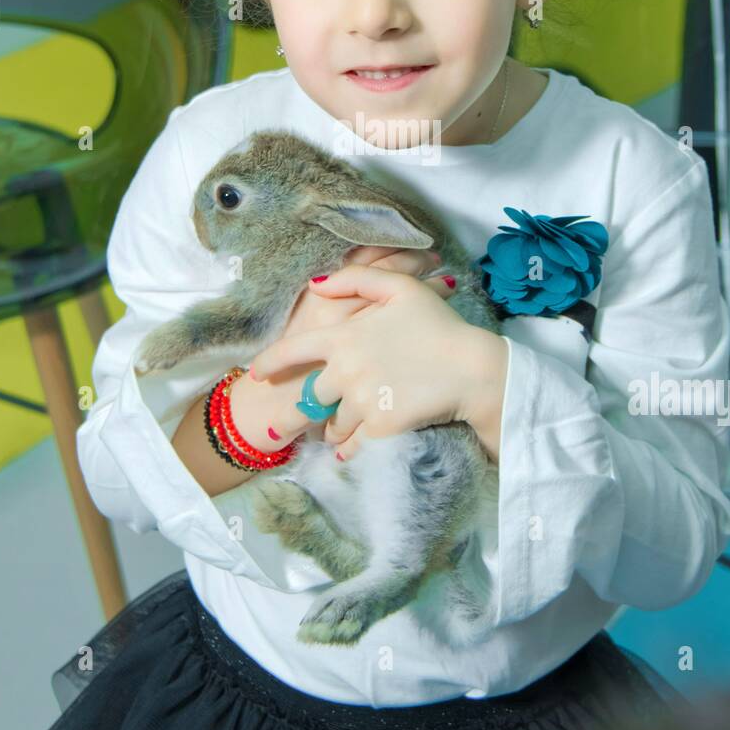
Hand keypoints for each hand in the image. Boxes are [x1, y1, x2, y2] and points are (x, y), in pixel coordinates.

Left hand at [248, 265, 499, 461]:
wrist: (472, 370)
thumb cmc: (439, 325)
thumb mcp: (401, 288)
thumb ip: (356, 279)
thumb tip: (316, 284)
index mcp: (343, 336)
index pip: (292, 350)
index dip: (270, 362)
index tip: (257, 374)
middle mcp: (345, 370)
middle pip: (309, 398)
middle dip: (299, 412)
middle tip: (292, 423)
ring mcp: (361, 401)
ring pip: (331, 425)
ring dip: (330, 429)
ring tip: (334, 432)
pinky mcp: (379, 428)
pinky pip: (352, 446)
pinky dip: (348, 449)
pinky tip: (348, 450)